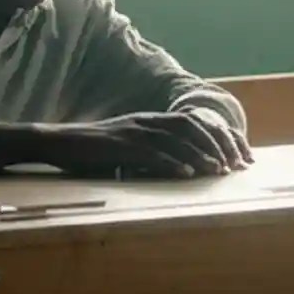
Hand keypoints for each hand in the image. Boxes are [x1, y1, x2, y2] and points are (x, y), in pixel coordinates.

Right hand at [0, 112, 248, 178]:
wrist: (58, 142)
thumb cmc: (91, 149)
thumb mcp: (125, 145)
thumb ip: (148, 151)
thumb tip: (175, 166)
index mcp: (148, 119)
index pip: (191, 122)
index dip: (215, 136)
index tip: (234, 154)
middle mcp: (144, 121)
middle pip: (190, 127)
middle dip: (215, 144)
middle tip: (234, 164)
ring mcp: (131, 131)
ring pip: (174, 139)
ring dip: (198, 155)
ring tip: (216, 170)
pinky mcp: (119, 145)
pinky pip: (150, 153)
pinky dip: (171, 163)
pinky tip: (186, 174)